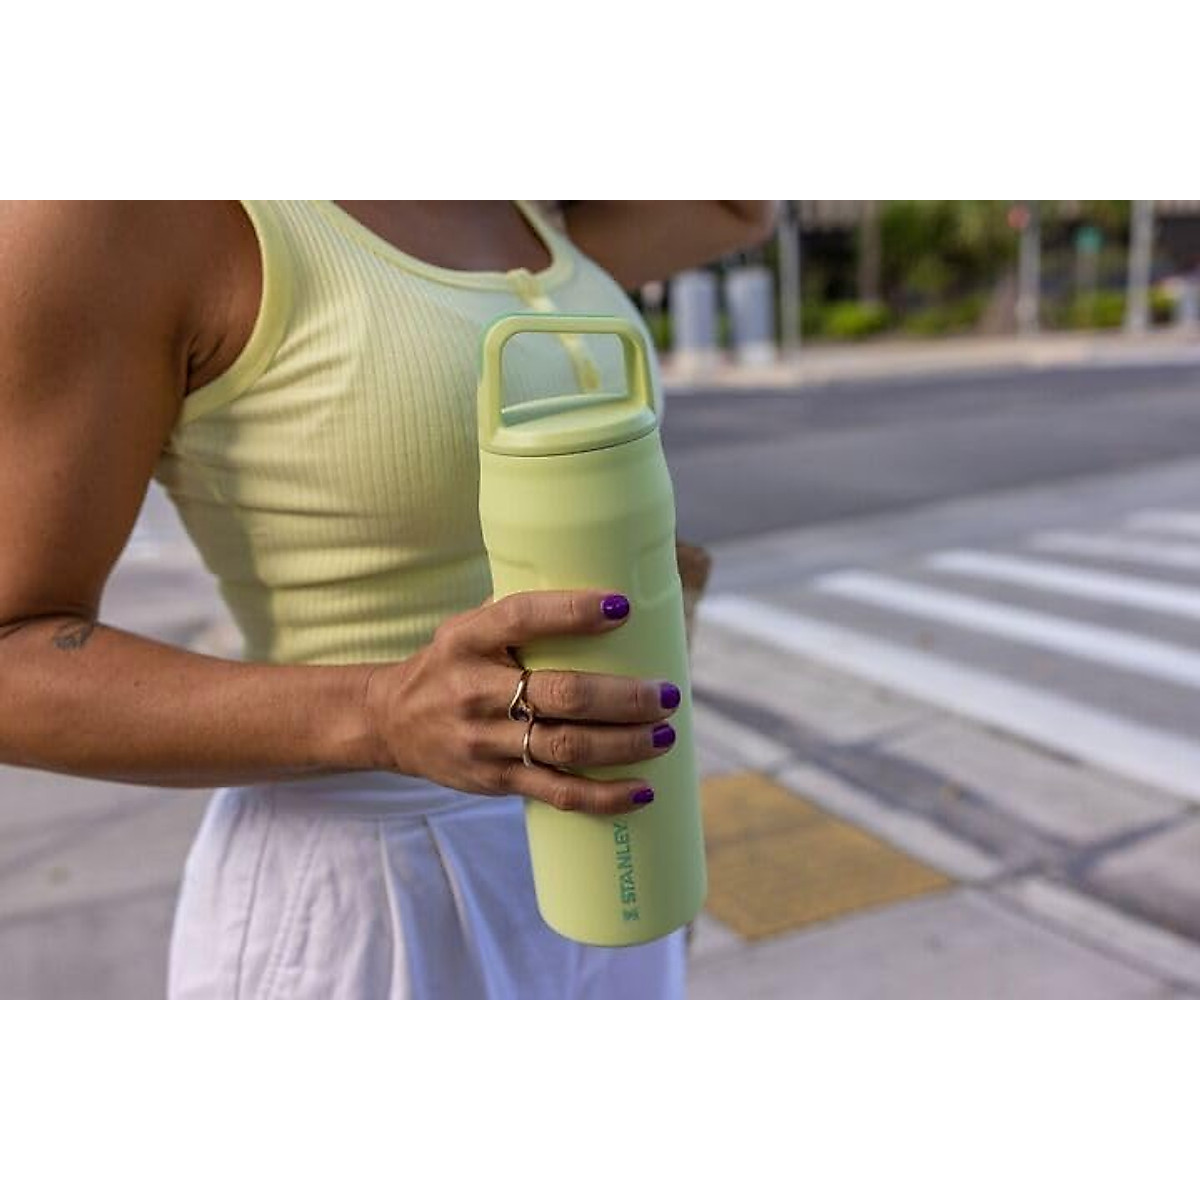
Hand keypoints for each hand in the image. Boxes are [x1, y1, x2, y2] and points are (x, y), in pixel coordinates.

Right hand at [363, 591, 681, 814]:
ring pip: (566, 746)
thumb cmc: (448, 665)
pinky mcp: (495, 780)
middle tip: (665, 694)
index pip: (523, 617)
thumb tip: (603, 600)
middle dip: (623, 697)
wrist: (389, 722)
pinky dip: (604, 795)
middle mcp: (474, 690)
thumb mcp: (465, 629)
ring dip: (624, 744)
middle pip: (561, 694)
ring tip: (664, 734)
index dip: (573, 612)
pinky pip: (557, 792)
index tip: (622, 607)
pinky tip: (641, 790)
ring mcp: (484, 740)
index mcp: (468, 640)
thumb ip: (518, 616)